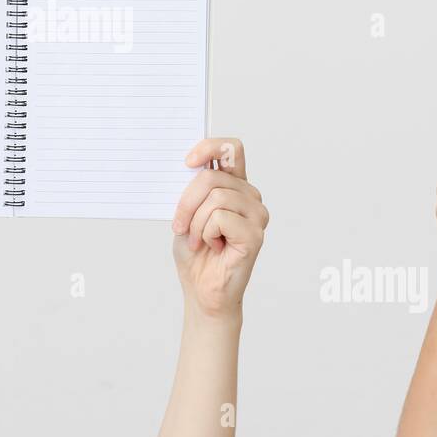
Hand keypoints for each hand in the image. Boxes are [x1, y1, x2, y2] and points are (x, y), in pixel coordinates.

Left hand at [170, 138, 268, 319]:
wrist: (202, 290)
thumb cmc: (195, 253)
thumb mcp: (186, 213)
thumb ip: (193, 188)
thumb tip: (189, 165)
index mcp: (234, 185)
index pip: (231, 149)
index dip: (209, 147)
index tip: (188, 162)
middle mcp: (249, 196)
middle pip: (212, 177)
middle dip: (186, 202)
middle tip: (180, 226)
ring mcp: (256, 215)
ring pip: (215, 198)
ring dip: (195, 222)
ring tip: (199, 240)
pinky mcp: (255, 234)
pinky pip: (220, 218)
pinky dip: (206, 234)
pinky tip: (212, 247)